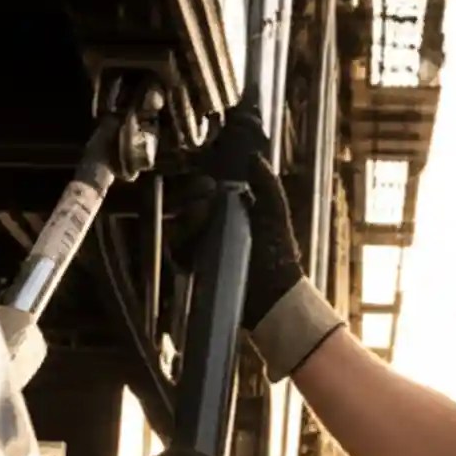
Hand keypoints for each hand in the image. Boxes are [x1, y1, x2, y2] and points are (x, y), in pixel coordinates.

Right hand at [188, 103, 305, 328]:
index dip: (201, 187)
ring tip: (200, 230)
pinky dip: (179, 251)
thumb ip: (267, 186)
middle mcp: (215, 227)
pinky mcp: (195, 271)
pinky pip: (176, 255)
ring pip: (178, 229)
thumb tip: (255, 156)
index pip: (205, 191)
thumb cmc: (279, 256)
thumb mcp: (275, 216)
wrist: (273, 298)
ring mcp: (203, 249)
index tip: (208, 189)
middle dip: (191, 204)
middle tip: (203, 210)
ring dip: (185, 226)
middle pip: (186, 207)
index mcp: (233, 211)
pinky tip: (189, 253)